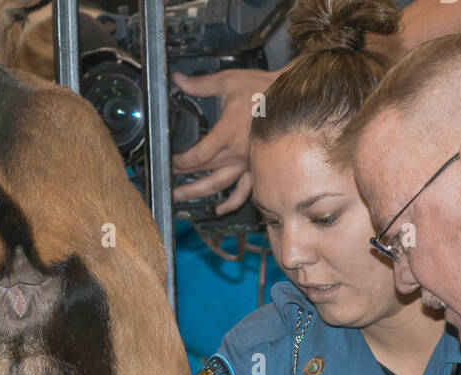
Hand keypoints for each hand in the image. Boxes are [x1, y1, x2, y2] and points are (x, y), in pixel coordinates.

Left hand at [170, 68, 275, 214]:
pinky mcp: (256, 168)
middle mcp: (237, 153)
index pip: (198, 156)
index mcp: (227, 133)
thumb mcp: (228, 81)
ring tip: (181, 196)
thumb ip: (200, 84)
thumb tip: (178, 79)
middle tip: (168, 179)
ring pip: (219, 185)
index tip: (171, 160)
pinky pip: (244, 192)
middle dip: (183, 175)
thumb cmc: (263, 89)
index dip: (181, 161)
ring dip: (198, 193)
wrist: (292, 99)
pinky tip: (219, 210)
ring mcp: (247, 164)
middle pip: (204, 171)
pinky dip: (231, 203)